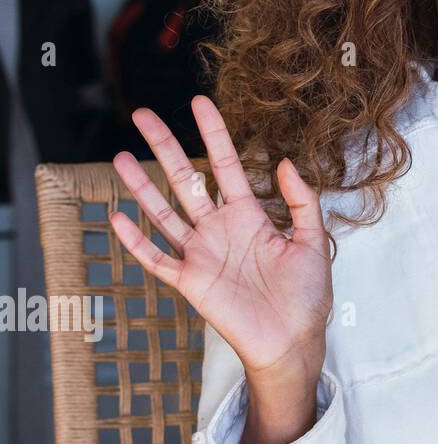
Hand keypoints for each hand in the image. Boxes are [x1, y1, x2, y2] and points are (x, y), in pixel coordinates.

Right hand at [110, 96, 332, 394]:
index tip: (199, 103)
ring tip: (119, 157)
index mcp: (250, 216)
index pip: (226, 165)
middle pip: (187, 180)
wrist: (294, 339)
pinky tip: (118, 216)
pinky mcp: (191, 282)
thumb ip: (302, 201)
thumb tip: (285, 162)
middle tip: (142, 116)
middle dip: (165, 147)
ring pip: (164, 212)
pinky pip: (157, 258)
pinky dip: (137, 240)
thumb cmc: (306, 294)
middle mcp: (220, 229)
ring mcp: (202, 254)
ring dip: (142, 186)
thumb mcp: (312, 240)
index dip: (214, 135)